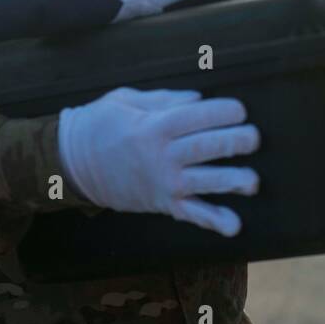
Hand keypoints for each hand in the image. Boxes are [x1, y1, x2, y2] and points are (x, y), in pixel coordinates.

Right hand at [57, 87, 259, 236]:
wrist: (70, 163)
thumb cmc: (100, 124)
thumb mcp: (126, 100)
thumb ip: (165, 99)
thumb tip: (199, 98)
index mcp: (153, 126)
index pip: (196, 117)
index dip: (222, 112)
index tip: (241, 110)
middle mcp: (161, 156)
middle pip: (205, 148)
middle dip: (234, 142)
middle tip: (254, 138)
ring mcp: (162, 183)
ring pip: (204, 182)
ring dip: (231, 182)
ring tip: (253, 181)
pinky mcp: (161, 203)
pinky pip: (191, 214)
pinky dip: (214, 220)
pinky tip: (235, 225)